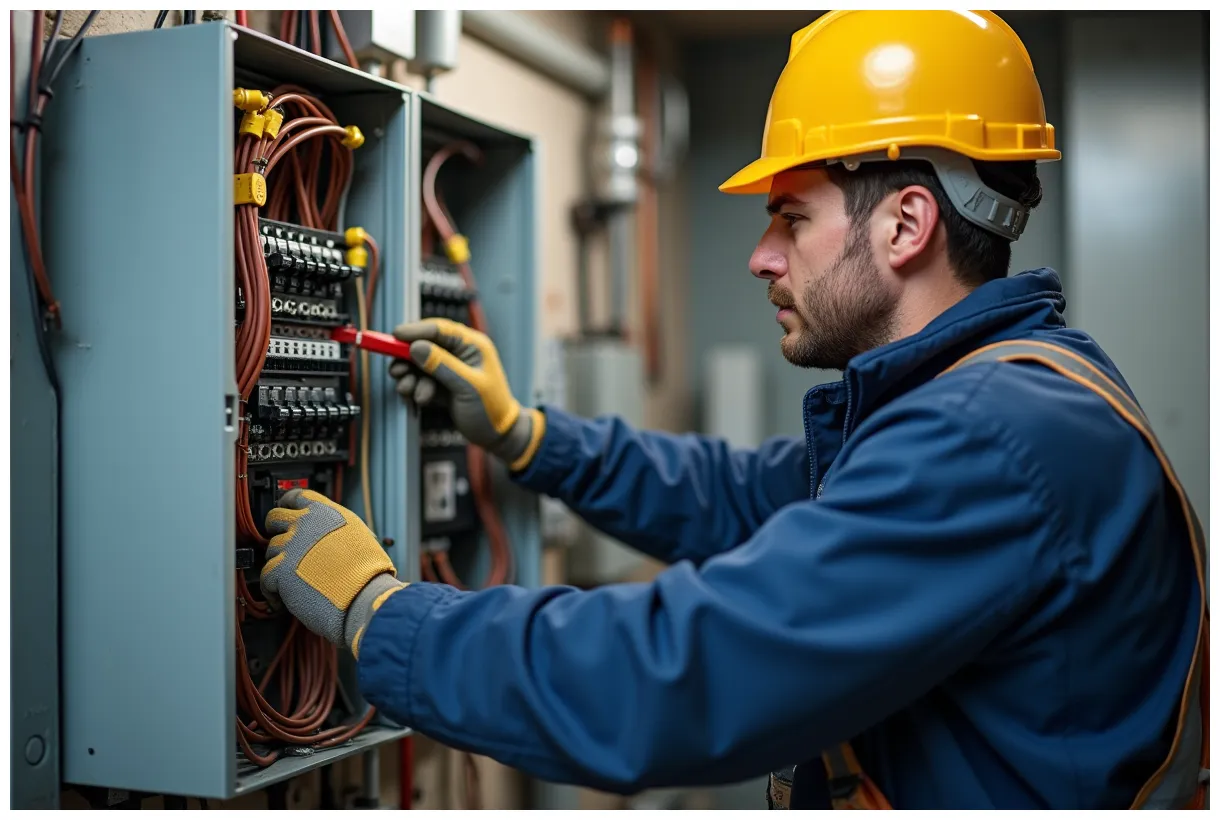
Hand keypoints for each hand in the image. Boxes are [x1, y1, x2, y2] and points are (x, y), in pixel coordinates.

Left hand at [261, 489, 406, 656]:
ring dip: (278, 565)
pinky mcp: (280, 570)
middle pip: (275, 518)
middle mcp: (306, 524)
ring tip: (293, 581)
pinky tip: (283, 598)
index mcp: (326, 513)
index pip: (297, 496)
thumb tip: (323, 531)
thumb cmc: (368, 573)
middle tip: (283, 547)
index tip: (285, 511)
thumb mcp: (358, 535)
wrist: (364, 596)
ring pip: (271, 550)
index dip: (288, 504)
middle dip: (275, 531)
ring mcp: (291, 545)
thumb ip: (334, 527)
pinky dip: (272, 590)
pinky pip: (265, 577)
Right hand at [388, 318, 544, 471]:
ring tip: (407, 390)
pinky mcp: (443, 384)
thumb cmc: (491, 409)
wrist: (497, 435)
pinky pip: (422, 380)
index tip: (394, 336)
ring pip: (420, 365)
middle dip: (407, 358)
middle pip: (425, 345)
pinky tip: (419, 399)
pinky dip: (416, 388)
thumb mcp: (467, 386)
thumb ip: (442, 365)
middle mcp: (460, 353)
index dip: (415, 331)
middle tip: (396, 371)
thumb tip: (416, 347)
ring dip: (411, 377)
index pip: (440, 330)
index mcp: (472, 346)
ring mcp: (450, 369)